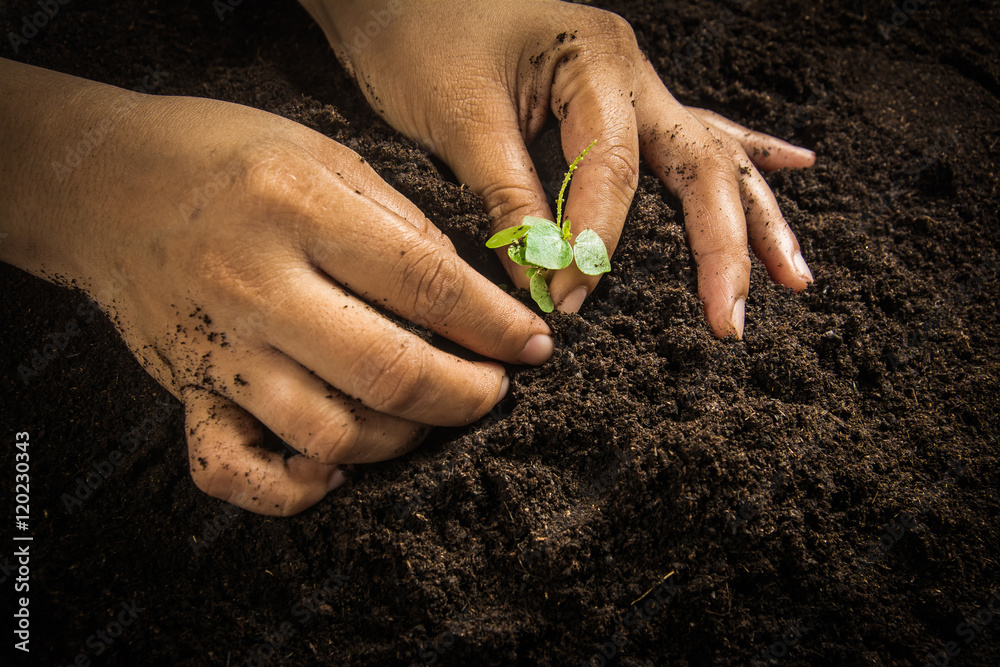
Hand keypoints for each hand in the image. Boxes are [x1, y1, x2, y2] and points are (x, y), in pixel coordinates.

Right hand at [0, 58, 552, 514]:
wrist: (101, 183)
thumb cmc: (222, 156)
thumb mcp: (319, 152)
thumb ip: (396, 220)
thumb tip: (468, 294)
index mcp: (297, 208)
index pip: (425, 282)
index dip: (495, 323)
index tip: (535, 344)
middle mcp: (256, 284)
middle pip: (386, 372)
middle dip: (466, 395)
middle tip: (495, 389)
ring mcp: (216, 346)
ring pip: (328, 432)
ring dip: (401, 440)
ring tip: (430, 416)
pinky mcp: (184, 389)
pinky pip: (229, 470)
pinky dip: (288, 491)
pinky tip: (333, 472)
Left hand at [301, 0, 815, 336]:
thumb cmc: (421, 35)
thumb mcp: (458, 119)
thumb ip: (507, 201)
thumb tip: (543, 280)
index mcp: (593, 60)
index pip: (612, 168)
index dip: (594, 242)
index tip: (568, 299)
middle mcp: (629, 70)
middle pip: (697, 164)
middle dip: (720, 247)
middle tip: (728, 322)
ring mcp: (634, 83)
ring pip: (712, 154)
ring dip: (753, 219)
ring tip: (795, 279)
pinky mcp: (621, 100)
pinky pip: (695, 133)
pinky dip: (744, 159)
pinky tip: (796, 167)